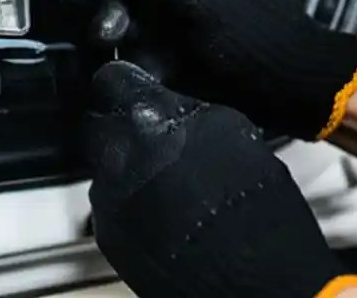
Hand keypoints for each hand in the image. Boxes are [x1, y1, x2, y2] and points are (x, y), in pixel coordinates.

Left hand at [86, 61, 356, 296]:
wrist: (254, 279)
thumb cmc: (256, 208)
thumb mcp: (231, 131)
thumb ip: (184, 111)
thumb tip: (167, 103)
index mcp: (148, 116)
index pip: (111, 79)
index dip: (124, 84)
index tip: (132, 89)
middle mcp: (118, 153)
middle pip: (100, 123)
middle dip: (120, 126)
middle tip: (152, 138)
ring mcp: (108, 195)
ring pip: (104, 165)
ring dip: (126, 167)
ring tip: (166, 183)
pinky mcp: (106, 233)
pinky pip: (108, 203)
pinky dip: (128, 202)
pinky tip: (163, 212)